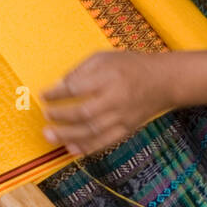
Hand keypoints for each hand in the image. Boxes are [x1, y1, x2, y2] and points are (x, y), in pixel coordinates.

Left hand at [41, 51, 172, 156]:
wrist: (163, 81)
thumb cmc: (130, 66)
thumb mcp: (105, 57)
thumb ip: (81, 70)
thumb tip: (59, 85)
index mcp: (109, 77)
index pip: (77, 87)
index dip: (57, 93)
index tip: (43, 95)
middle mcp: (116, 98)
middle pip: (84, 112)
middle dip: (60, 116)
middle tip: (45, 116)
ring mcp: (122, 117)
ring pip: (92, 131)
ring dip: (68, 135)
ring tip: (49, 136)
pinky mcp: (127, 129)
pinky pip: (105, 142)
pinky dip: (87, 147)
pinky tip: (71, 149)